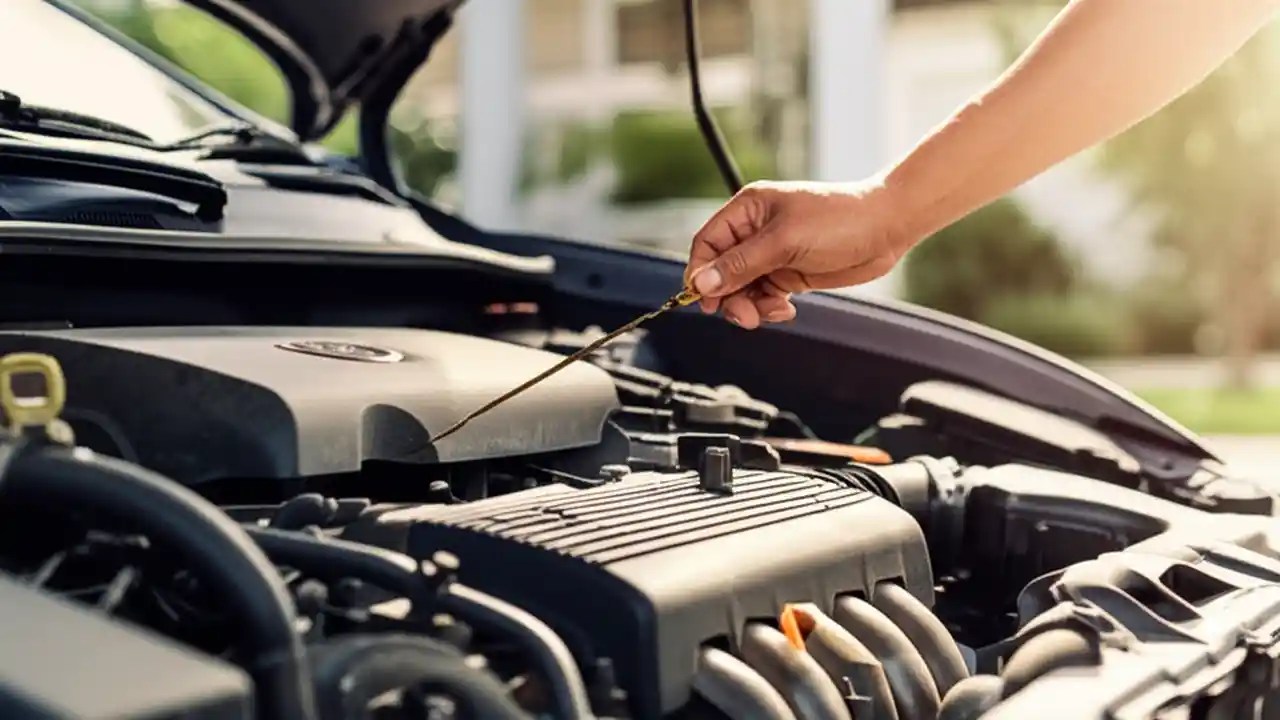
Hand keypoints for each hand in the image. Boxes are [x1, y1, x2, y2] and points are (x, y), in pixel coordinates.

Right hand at [684, 179, 913, 328]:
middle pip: (721, 272)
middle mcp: (755, 231)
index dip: (700, 273)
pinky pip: (763, 296)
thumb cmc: (840, 220)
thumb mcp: (784, 242)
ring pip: (741, 289)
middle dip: (729, 297)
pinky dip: (768, 308)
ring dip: (750, 306)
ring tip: (772, 311)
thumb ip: (740, 264)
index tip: (704, 300)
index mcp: (748, 210)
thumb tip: (701, 283)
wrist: (886, 229)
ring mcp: (772, 254)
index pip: (707, 243)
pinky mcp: (788, 273)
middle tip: (745, 316)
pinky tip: (785, 309)